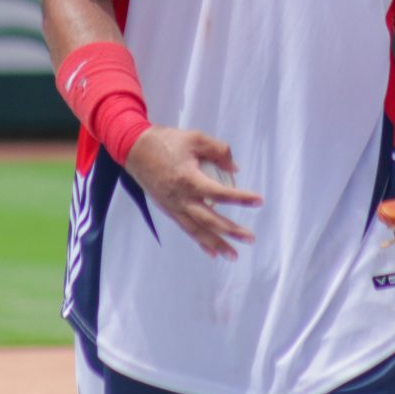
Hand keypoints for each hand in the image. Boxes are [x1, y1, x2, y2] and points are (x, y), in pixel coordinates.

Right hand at [124, 126, 263, 259]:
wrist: (135, 149)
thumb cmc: (167, 141)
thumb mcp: (196, 138)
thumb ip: (219, 151)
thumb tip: (234, 170)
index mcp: (189, 179)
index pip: (220, 193)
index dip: (241, 198)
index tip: (258, 201)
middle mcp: (181, 198)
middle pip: (210, 220)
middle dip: (231, 231)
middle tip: (250, 238)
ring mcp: (173, 207)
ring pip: (197, 230)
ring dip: (216, 244)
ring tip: (234, 255)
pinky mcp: (168, 209)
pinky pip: (186, 229)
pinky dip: (200, 241)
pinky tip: (212, 252)